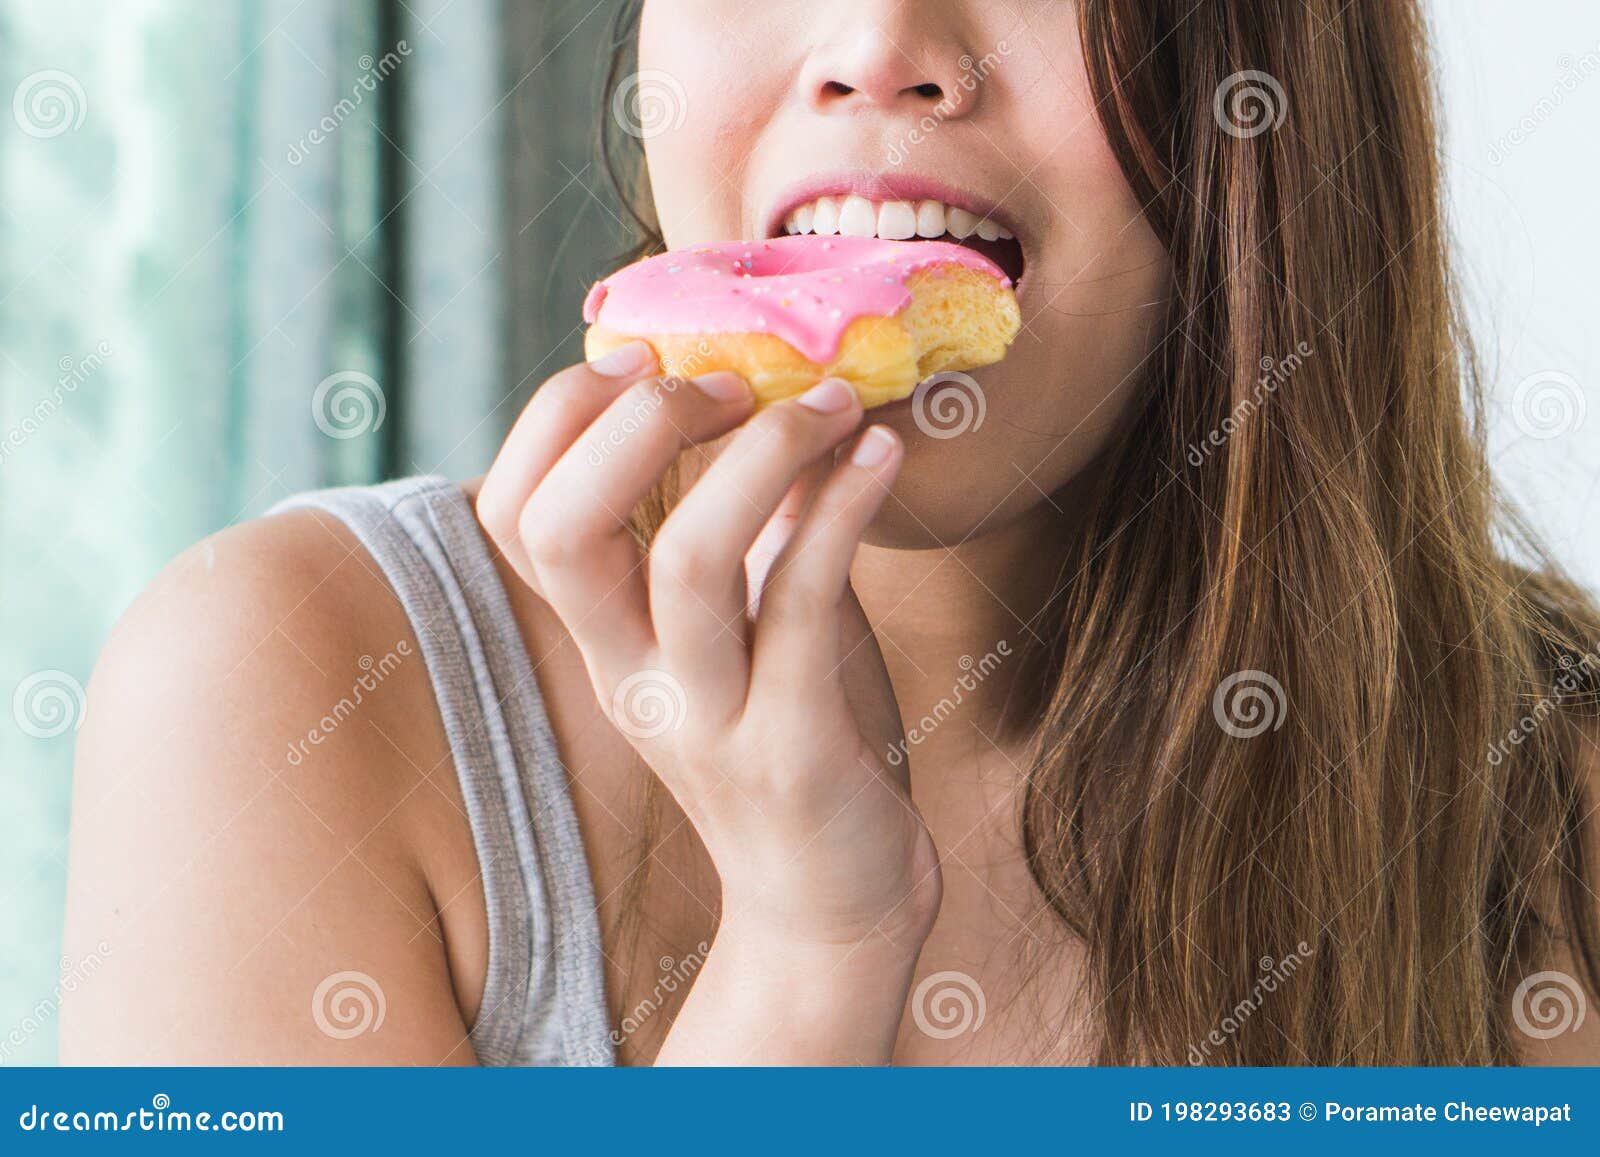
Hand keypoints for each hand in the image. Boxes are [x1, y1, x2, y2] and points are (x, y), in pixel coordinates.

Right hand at [477, 342, 941, 954]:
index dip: (558, 417)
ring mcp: (706, 719)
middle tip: (732, 382)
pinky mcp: (793, 750)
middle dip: (637, 425)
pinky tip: (882, 455)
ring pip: (690, 563)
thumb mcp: (728, 634)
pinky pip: (803, 607)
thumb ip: (725, 533)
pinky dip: (842, 512)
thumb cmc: (788, 738)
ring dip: (761, 454)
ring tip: (832, 402)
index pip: (515, 513)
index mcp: (603, 641)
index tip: (645, 359)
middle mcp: (630, 678)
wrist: (829, 903)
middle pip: (562, 530)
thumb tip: (759, 396)